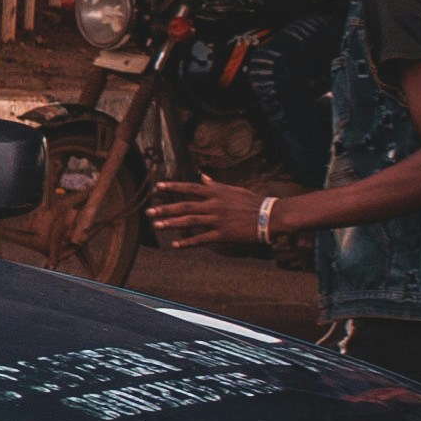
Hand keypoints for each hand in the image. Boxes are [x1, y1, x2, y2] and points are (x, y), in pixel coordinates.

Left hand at [148, 178, 293, 250]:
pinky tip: (175, 245)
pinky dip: (188, 242)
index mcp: (216, 193)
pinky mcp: (224, 233)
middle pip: (185, 205)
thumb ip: (215, 184)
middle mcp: (214, 205)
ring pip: (190, 221)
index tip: (157, 187)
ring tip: (156, 226)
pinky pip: (202, 238)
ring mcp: (218, 219)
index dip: (172, 187)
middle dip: (165, 208)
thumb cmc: (253, 202)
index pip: (189, 188)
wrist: (272, 216)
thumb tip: (202, 176)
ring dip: (171, 223)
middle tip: (148, 212)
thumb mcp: (233, 189)